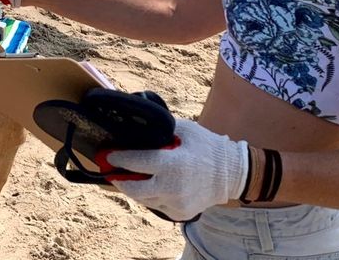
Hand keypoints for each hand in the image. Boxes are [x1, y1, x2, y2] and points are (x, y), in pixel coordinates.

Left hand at [103, 119, 248, 221]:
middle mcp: (172, 187)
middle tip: (111, 172)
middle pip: (134, 188)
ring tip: (127, 177)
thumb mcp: (185, 130)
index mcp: (173, 164)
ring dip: (133, 189)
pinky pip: (157, 206)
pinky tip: (149, 186)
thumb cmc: (206, 147)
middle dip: (119, 179)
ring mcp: (176, 203)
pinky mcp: (180, 213)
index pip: (137, 162)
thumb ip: (161, 129)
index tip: (107, 154)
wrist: (232, 173)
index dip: (118, 158)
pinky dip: (150, 196)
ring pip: (144, 199)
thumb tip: (137, 125)